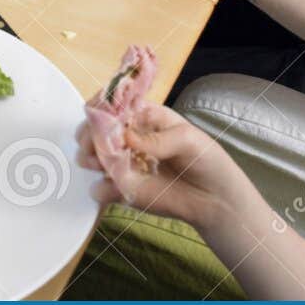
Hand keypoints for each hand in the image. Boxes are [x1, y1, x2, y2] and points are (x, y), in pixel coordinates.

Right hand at [76, 104, 247, 228]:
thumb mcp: (188, 139)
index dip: (101, 109)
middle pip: (95, 129)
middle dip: (88, 135)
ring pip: (90, 157)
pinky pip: (100, 188)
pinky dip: (101, 188)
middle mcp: (129, 138)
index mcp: (144, 116)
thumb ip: (158, 138)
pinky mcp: (123, 189)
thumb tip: (127, 138)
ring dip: (89, 158)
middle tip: (94, 145)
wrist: (216, 200)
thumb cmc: (206, 160)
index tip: (98, 118)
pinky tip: (116, 188)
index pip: (113, 104)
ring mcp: (124, 164)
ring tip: (103, 165)